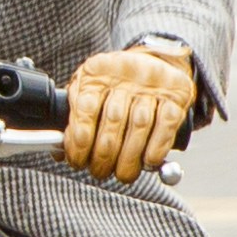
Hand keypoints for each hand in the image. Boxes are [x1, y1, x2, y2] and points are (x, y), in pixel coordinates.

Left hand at [62, 44, 196, 183]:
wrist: (154, 62)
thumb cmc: (113, 85)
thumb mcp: (88, 90)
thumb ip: (73, 117)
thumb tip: (60, 151)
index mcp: (96, 73)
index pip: (85, 110)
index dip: (79, 142)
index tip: (77, 161)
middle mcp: (125, 74)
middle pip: (113, 121)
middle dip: (104, 155)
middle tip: (100, 172)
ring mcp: (153, 84)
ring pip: (140, 125)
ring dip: (130, 158)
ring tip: (123, 173)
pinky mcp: (176, 95)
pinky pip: (165, 125)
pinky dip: (156, 148)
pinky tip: (147, 161)